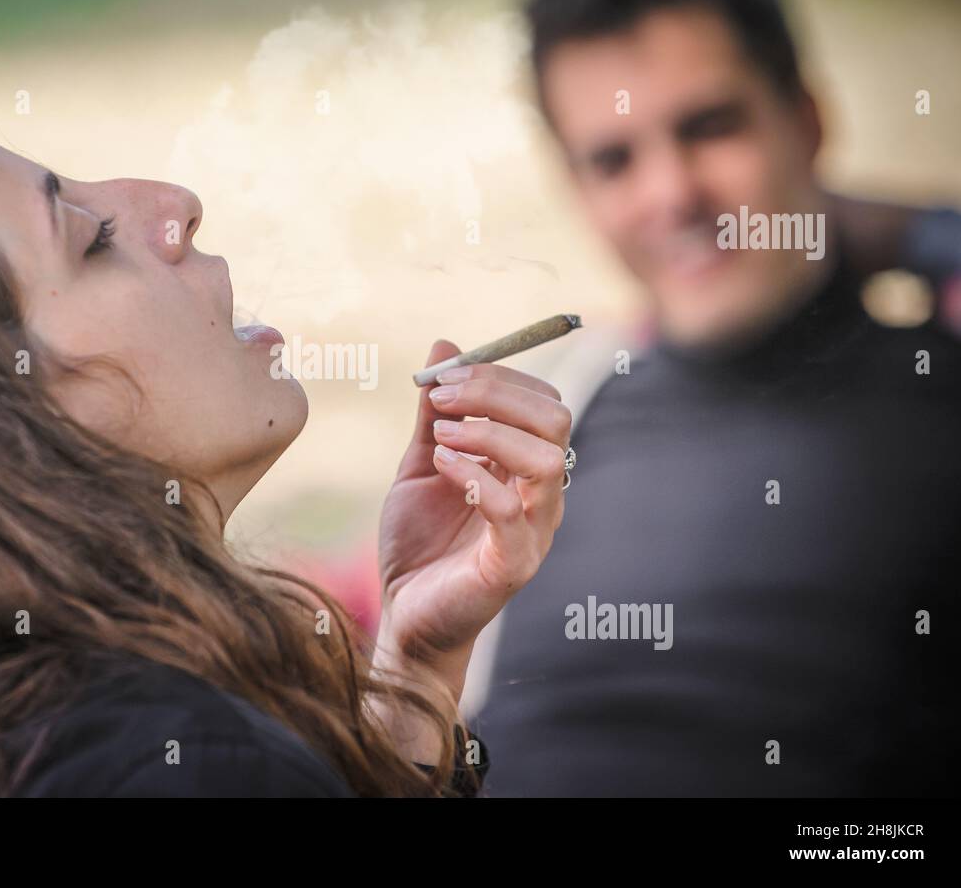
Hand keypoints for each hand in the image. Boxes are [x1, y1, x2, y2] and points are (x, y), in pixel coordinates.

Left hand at [375, 340, 571, 696]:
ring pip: (547, 458)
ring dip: (489, 433)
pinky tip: (441, 466)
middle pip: (555, 418)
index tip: (441, 377)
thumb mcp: (421, 463)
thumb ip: (434, 411)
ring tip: (439, 437)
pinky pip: (512, 510)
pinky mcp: (513, 564)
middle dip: (495, 394)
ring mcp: (534, 528)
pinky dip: (475, 476)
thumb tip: (444, 346)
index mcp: (525, 465)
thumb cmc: (419, 541)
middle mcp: (541, 492)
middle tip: (440, 400)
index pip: (542, 399)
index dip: (497, 376)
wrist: (404, 613)